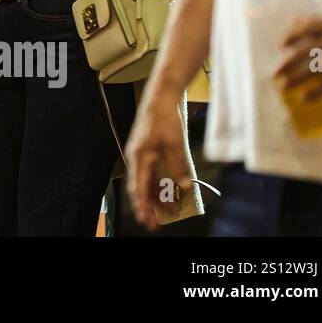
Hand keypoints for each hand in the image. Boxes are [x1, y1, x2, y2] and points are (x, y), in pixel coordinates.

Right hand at [125, 92, 192, 230]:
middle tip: (155, 224)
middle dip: (149, 206)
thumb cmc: (164, 119)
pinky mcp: (148, 150)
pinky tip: (171, 191)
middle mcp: (137, 158)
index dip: (143, 205)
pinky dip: (161, 183)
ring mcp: (142, 154)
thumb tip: (184, 187)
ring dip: (157, 196)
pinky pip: (153, 172)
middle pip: (141, 187)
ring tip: (169, 210)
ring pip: (148, 181)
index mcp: (139, 157)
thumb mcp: (174, 144)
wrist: (160, 98)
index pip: (139, 187)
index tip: (147, 220)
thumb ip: (178, 167)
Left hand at [275, 17, 321, 99]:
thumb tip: (294, 21)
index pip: (307, 28)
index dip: (291, 36)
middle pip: (306, 51)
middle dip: (288, 63)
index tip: (280, 45)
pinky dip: (316, 91)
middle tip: (274, 73)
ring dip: (298, 78)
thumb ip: (319, 23)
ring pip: (315, 68)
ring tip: (284, 87)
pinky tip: (305, 98)